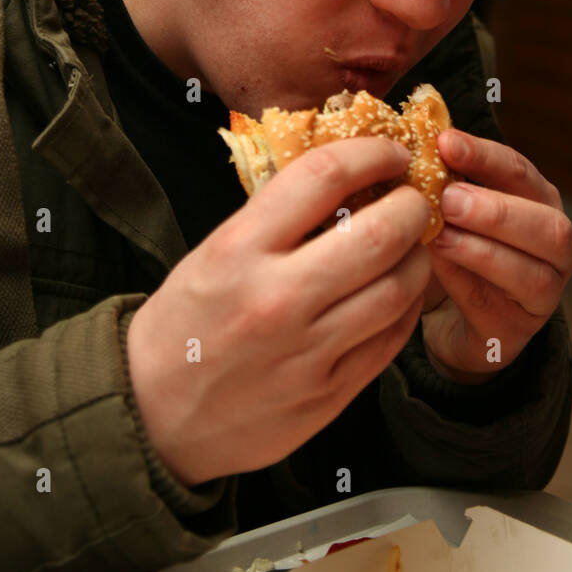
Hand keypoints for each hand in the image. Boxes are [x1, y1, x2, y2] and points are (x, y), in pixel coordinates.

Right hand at [126, 136, 430, 485]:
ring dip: (417, 258)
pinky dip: (405, 308)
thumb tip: (350, 179)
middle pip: (380, 233)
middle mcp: (278, 298)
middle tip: (414, 200)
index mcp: (240, 249)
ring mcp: (308, 352)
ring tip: (411, 247)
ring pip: (399, 289)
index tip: (390, 153)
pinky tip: (397, 293)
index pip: (324, 176)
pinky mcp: (328, 394)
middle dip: (412, 206)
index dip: (371, 154)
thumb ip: (277, 218)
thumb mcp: (213, 252)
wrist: (154, 418)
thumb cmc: (184, 323)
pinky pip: (391, 339)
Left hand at [419, 130, 571, 380]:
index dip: (483, 155)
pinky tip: (435, 267)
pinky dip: (465, 283)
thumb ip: (441, 180)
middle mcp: (553, 243)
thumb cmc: (452, 245)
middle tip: (447, 199)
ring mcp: (544, 291)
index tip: (443, 142)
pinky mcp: (516, 329)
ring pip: (532, 272)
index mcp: (537, 200)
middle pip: (547, 224)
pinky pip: (498, 306)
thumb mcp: (449, 208)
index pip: (518, 170)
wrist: (449, 314)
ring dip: (482, 250)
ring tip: (440, 236)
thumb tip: (403, 143)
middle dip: (495, 210)